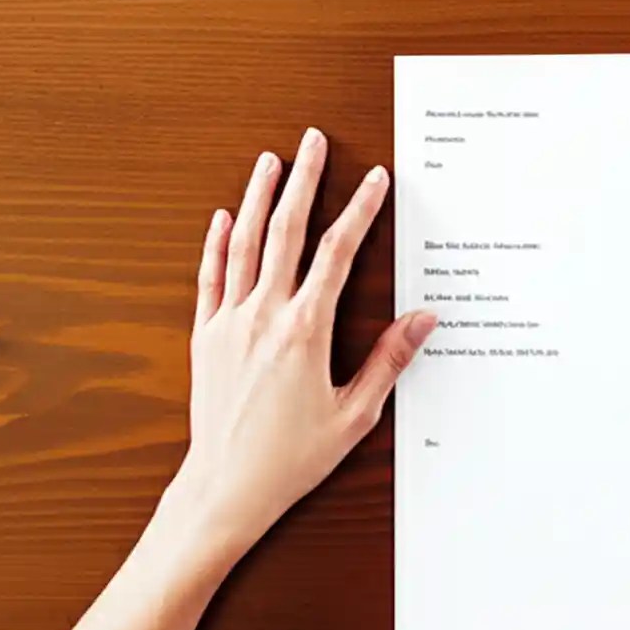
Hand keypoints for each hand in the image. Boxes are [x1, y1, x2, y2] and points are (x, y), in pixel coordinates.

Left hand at [72, 128, 436, 629]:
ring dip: (259, 197)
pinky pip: (210, 278)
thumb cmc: (290, 458)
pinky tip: (224, 216)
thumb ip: (389, 361)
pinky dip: (217, 243)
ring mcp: (228, 322)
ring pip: (245, 244)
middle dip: (304, 181)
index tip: (375, 180)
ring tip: (271, 160)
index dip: (359, 210)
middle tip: (313, 142)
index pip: (337, 253)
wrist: (224, 487)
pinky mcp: (205, 337)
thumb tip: (424, 320)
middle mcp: (263, 316)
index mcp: (305, 331)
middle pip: (287, 232)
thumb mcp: (354, 415)